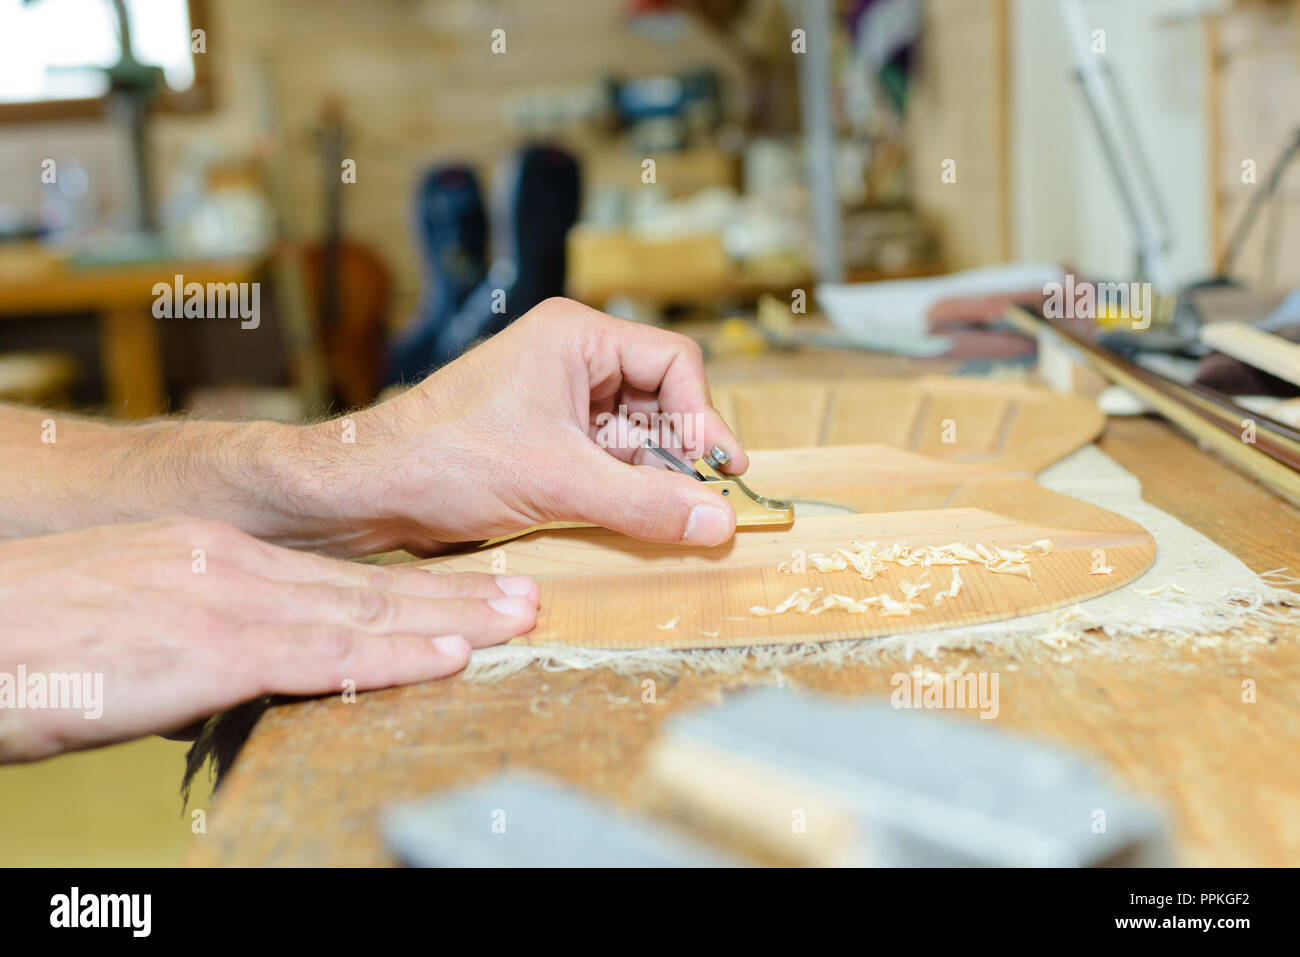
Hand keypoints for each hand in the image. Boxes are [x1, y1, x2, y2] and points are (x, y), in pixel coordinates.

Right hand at [0, 517, 536, 761]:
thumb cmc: (32, 634)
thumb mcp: (132, 618)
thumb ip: (200, 640)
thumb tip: (241, 681)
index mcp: (217, 558)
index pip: (339, 574)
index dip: (414, 584)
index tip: (469, 591)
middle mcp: (236, 567)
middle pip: (370, 582)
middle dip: (455, 592)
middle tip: (525, 595)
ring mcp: (229, 602)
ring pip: (365, 610)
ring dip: (450, 617)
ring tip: (517, 619)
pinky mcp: (212, 646)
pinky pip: (323, 655)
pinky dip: (393, 655)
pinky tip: (446, 656)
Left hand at [302, 298, 749, 554]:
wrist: (369, 493)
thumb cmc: (444, 461)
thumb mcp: (558, 482)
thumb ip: (645, 502)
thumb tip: (719, 520)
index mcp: (575, 338)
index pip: (673, 363)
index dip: (704, 416)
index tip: (720, 470)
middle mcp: (570, 362)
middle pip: (660, 401)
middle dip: (680, 452)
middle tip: (705, 502)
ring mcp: (557, 404)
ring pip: (636, 438)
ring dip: (652, 478)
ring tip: (670, 518)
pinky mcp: (545, 444)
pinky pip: (606, 463)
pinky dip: (623, 493)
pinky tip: (632, 522)